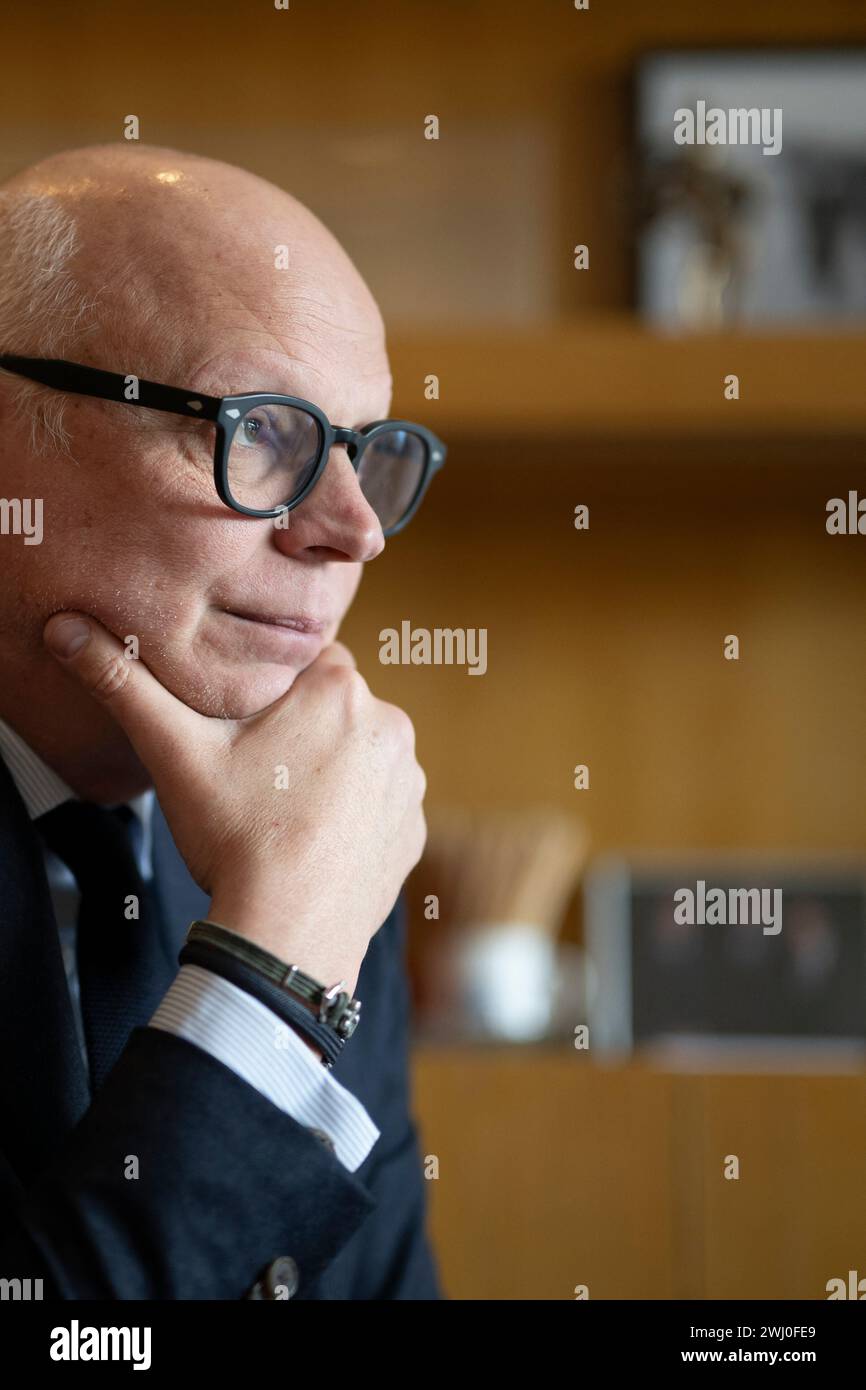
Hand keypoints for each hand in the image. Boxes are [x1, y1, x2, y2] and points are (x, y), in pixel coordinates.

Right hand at [43, 614, 426, 993]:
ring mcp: (407, 781)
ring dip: (330, 770)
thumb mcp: (175, 755)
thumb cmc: (234, 838)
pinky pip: (380, 803)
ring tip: (283, 810)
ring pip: (360, 753)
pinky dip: (353, 814)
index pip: (304, 659)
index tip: (242, 726)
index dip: (268, 690)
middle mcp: (389, 724)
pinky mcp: (412, 829)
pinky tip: (314, 838)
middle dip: (299, 730)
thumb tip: (69, 632)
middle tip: (255, 775)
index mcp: (338, 688)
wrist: (287, 935)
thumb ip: (126, 686)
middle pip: (334, 707)